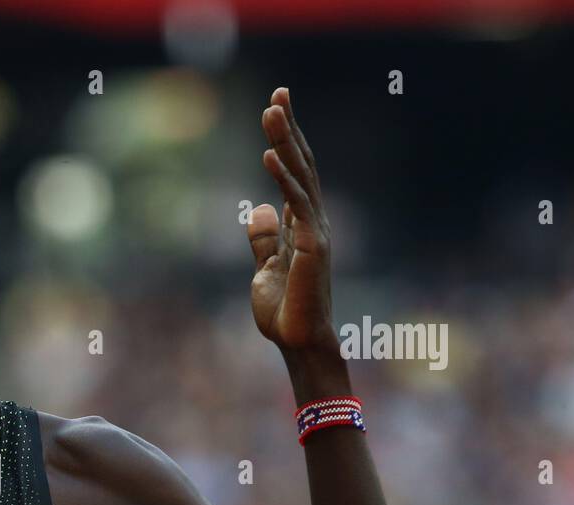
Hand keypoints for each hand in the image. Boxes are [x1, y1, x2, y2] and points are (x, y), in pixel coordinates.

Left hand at [247, 87, 334, 354]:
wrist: (297, 341)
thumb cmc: (285, 311)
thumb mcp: (265, 269)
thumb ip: (264, 240)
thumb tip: (258, 209)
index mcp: (302, 224)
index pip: (295, 173)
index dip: (286, 140)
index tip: (276, 107)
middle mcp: (313, 221)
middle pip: (301, 165)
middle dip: (289, 129)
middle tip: (278, 93)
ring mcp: (316, 231)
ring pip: (300, 177)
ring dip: (286, 142)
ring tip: (272, 110)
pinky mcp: (313, 246)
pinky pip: (297, 205)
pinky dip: (283, 178)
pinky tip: (270, 155)